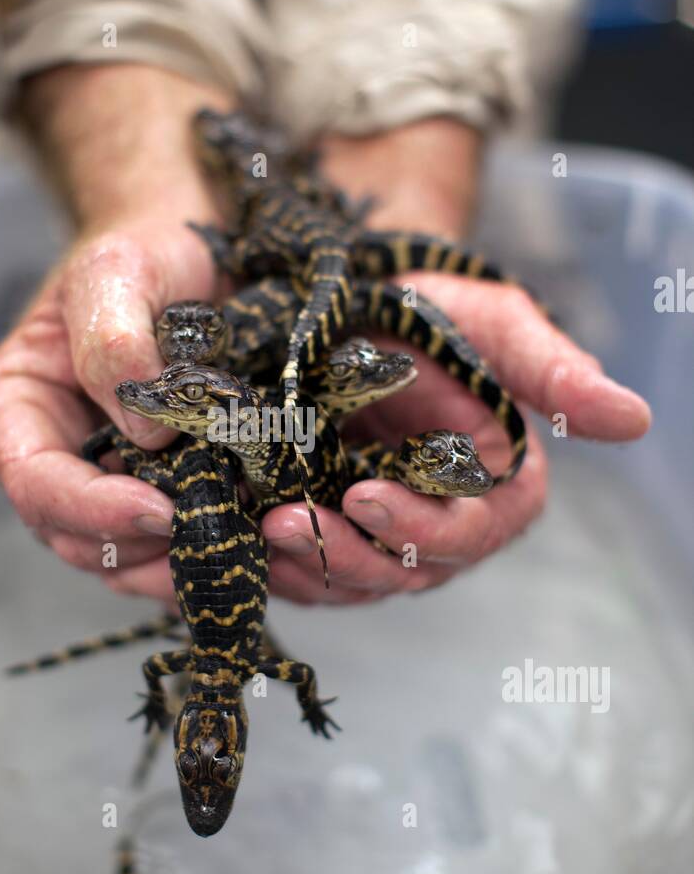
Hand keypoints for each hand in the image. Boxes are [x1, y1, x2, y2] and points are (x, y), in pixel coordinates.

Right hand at [0, 65, 227, 601]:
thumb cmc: (145, 251)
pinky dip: (209, 553)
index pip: (35, 483)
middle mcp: (56, 458)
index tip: (159, 509)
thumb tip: (146, 434)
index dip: (92, 509)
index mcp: (19, 409)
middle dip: (140, 548)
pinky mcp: (162, 494)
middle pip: (76, 538)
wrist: (201, 253)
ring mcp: (107, 484)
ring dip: (177, 564)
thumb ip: (114, 343)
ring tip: (240, 544)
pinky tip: (257, 539)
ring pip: (126, 559)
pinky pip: (173, 549)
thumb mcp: (118, 272)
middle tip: (213, 534)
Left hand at [262, 121, 650, 603]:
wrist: (352, 293)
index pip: (474, 532)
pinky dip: (279, 563)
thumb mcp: (492, 321)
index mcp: (497, 483)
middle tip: (288, 523)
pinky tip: (237, 539)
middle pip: (410, 572)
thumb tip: (636, 419)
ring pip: (356, 580)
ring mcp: (385, 530)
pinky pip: (310, 570)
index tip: (366, 496)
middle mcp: (445, 518)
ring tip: (259, 530)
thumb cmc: (431, 303)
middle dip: (351, 554)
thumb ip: (554, 370)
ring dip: (309, 566)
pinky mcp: (330, 528)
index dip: (424, 530)